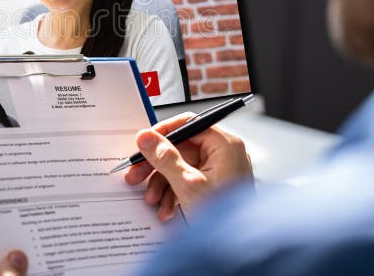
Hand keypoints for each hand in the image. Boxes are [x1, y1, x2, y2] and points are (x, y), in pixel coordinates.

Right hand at [124, 112, 252, 220]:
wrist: (237, 250)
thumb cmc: (225, 217)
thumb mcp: (187, 184)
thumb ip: (164, 158)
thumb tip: (147, 138)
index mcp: (225, 145)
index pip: (189, 124)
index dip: (163, 132)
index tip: (144, 143)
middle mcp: (224, 154)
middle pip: (182, 148)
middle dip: (157, 166)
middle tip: (136, 174)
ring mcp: (220, 171)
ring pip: (182, 167)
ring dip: (163, 184)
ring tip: (151, 200)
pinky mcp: (215, 187)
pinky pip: (188, 182)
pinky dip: (174, 194)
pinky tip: (165, 210)